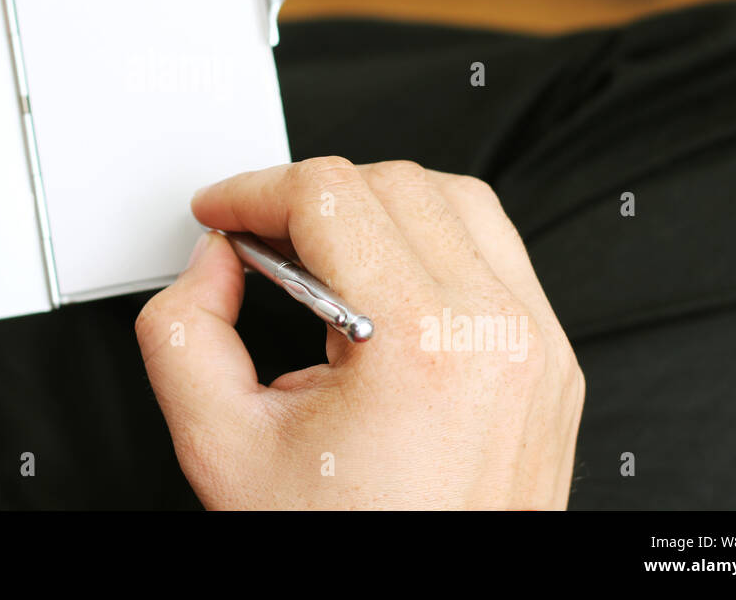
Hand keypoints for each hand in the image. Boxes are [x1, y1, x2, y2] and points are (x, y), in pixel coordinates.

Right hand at [136, 157, 583, 508]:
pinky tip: (387, 290)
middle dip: (309, 197)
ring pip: (457, 201)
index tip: (222, 213)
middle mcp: (495, 333)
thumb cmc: (350, 552)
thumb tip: (212, 265)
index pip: (331, 196)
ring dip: (376, 208)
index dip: (255, 190)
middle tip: (259, 240)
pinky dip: (433, 244)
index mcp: (421, 347)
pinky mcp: (551, 362)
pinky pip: (496, 253)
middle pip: (393, 183)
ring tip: (324, 261)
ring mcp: (536, 346)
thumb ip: (184, 334)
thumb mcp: (221, 447)